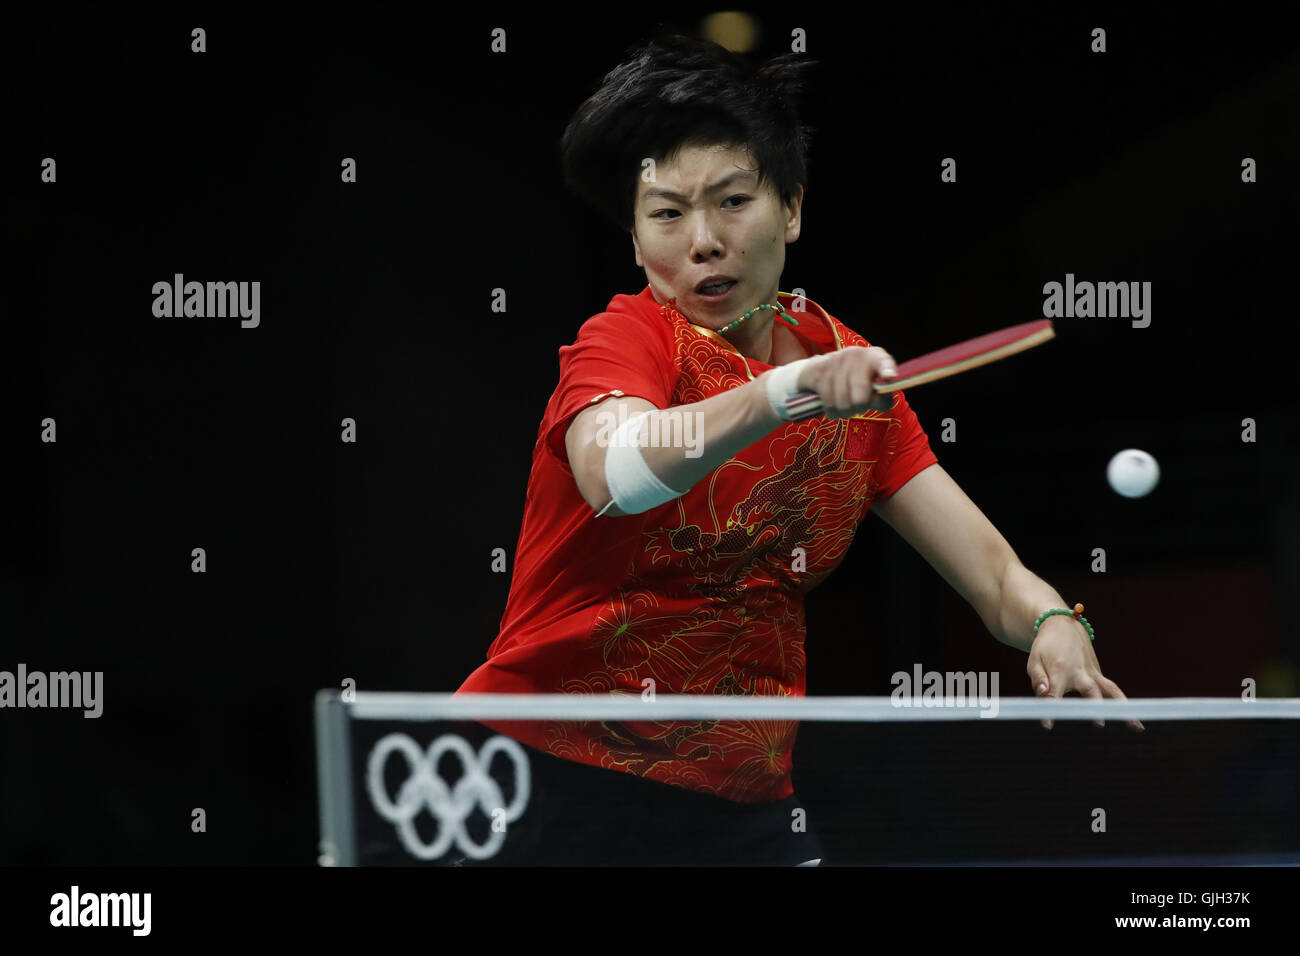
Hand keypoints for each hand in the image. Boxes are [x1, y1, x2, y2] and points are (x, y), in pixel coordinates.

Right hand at [794, 346, 897, 417]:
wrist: (819, 367)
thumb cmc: (854, 378)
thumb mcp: (871, 381)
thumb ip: (881, 394)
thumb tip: (881, 403)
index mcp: (874, 356)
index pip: (883, 361)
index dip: (887, 369)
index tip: (889, 376)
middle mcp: (856, 354)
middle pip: (861, 393)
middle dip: (861, 407)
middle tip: (860, 408)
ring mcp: (837, 361)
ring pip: (844, 401)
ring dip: (846, 412)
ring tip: (847, 408)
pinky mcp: (821, 370)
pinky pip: (829, 402)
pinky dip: (833, 412)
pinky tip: (835, 409)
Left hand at [1027, 616, 1144, 731]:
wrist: (1064, 627)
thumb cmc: (1045, 648)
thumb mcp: (1034, 661)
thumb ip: (1038, 679)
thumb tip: (1043, 694)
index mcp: (1059, 671)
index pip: (1054, 694)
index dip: (1051, 710)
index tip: (1048, 726)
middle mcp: (1079, 673)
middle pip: (1089, 692)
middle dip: (1094, 707)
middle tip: (1100, 723)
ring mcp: (1093, 674)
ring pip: (1110, 691)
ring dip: (1122, 708)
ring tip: (1135, 726)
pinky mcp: (1099, 676)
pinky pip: (1113, 691)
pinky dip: (1123, 704)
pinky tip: (1136, 723)